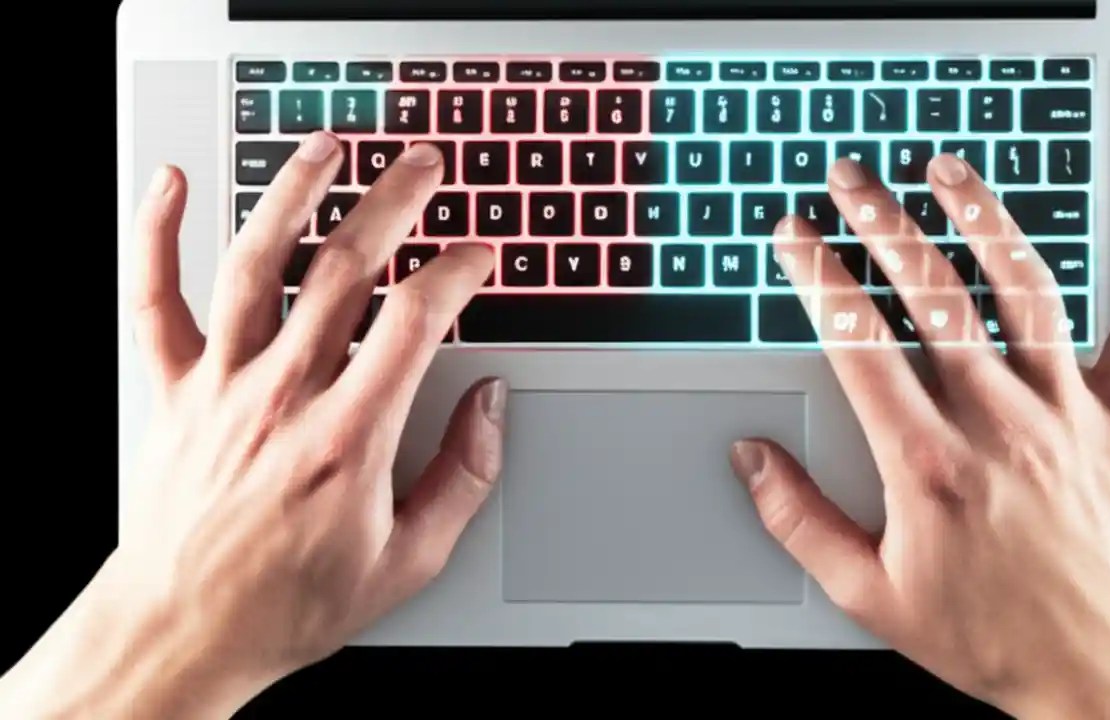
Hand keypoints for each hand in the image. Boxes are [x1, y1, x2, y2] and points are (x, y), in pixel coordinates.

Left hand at [0, 133, 502, 718]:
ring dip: (295, 193)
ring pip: (257, 261)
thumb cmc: (289, 602)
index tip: (479, 255)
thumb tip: (490, 406)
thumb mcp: (407, 561)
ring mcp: (220, 385)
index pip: (415, 319)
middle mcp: (282, 395)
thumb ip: (462, 478)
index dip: (458, 271)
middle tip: (423, 165)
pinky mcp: (171, 389)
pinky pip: (154, 297)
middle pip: (344, 268)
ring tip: (330, 148)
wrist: (184, 630)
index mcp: (348, 437)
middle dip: (394, 202)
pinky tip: (168, 182)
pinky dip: (153, 233)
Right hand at [730, 154, 1109, 718]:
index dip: (817, 276)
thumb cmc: (991, 638)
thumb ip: (799, 522)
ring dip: (983, 219)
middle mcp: (995, 421)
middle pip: (932, 293)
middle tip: (852, 177)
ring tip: (950, 170)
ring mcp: (1064, 414)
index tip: (795, 236)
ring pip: (1024, 290)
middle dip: (882, 221)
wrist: (1102, 673)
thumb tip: (752, 460)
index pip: (857, 341)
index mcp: (926, 461)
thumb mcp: (869, 595)